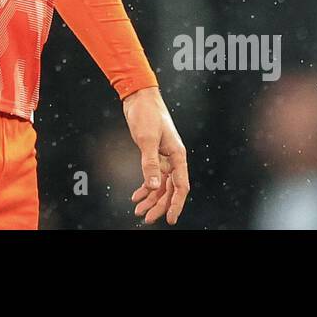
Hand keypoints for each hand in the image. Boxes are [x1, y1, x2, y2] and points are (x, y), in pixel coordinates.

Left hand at [123, 86, 189, 224]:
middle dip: (159, 205)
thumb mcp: (147, 139)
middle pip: (169, 189)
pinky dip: (145, 187)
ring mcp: (163, 157)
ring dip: (150, 198)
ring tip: (139, 210)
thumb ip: (150, 163)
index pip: (180, 186)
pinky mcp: (152, 154)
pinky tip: (136, 195)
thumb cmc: (147, 114)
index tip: (171, 219)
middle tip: (147, 218)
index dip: (176, 204)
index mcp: (177, 155)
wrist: (139, 98)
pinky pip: (152, 176)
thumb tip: (153, 186)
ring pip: (160, 185)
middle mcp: (172, 159)